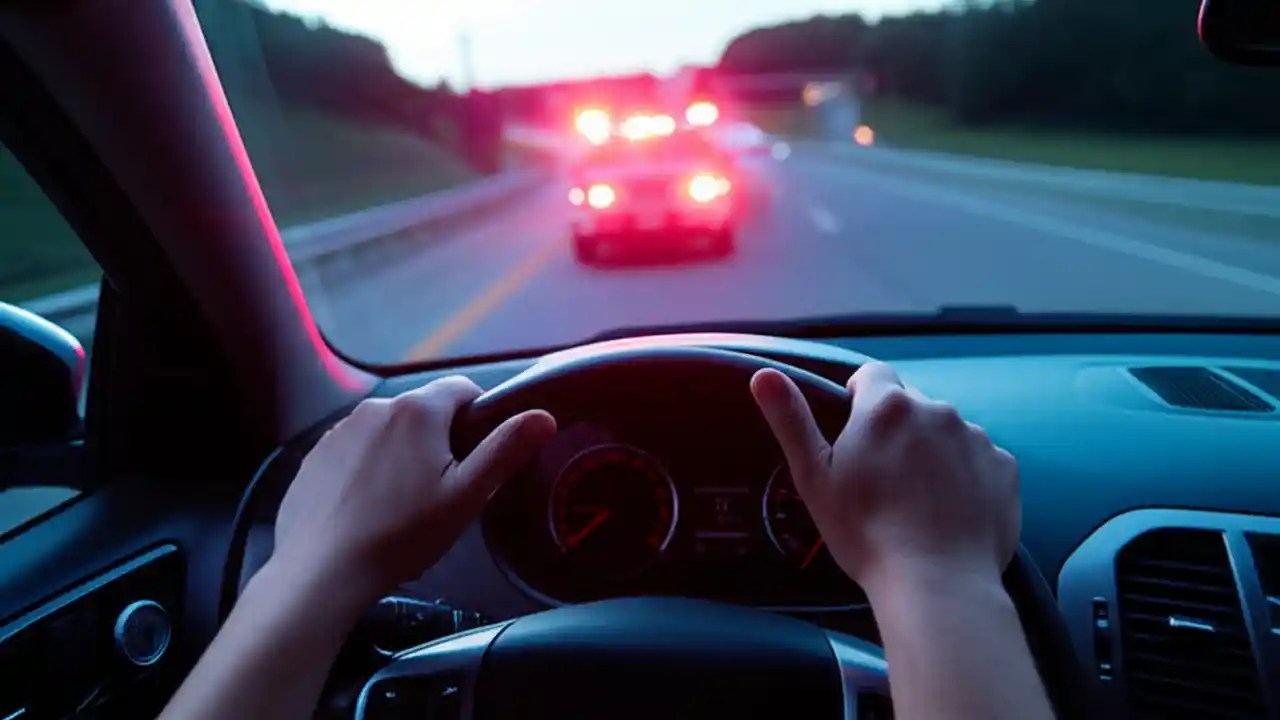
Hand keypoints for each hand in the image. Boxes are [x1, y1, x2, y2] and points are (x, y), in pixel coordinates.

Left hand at [272, 377, 555, 605]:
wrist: (321, 570)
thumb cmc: (402, 534)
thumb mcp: (466, 497)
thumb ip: (505, 451)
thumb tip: (543, 416)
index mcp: (418, 410)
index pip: (463, 388)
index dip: (480, 416)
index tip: (479, 456)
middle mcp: (375, 407)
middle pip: (424, 411)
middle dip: (440, 439)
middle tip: (445, 490)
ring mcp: (338, 431)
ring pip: (388, 431)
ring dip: (402, 452)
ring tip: (403, 504)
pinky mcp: (314, 456)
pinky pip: (355, 451)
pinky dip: (367, 469)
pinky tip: (367, 508)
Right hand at [750, 362, 1018, 593]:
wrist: (936, 583)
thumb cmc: (865, 532)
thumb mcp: (814, 478)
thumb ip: (791, 420)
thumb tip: (763, 375)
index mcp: (887, 407)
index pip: (872, 375)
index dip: (860, 399)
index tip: (855, 433)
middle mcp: (937, 411)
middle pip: (911, 406)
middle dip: (897, 431)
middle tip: (882, 479)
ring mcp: (976, 438)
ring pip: (946, 434)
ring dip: (932, 454)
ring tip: (918, 502)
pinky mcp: (1005, 468)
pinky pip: (979, 461)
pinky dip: (966, 478)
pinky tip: (950, 513)